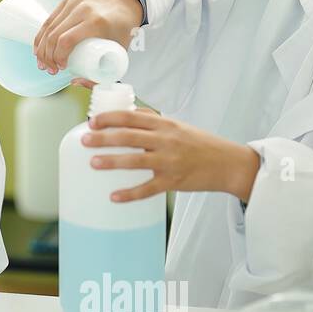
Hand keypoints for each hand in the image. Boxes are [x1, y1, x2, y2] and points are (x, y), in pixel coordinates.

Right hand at [33, 0, 142, 74]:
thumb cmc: (122, 30)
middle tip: (50, 70)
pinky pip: (49, 20)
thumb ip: (102, 73)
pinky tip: (40, 48)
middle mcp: (83, 9)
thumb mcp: (119, 53)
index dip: (58, 57)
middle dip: (47, 56)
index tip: (61, 68)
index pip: (67, 40)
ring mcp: (73, 2)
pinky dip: (42, 36)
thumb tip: (75, 81)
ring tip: (43, 63)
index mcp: (96, 21)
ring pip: (48, 27)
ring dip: (42, 48)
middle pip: (54, 35)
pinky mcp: (67, 0)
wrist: (123, 3)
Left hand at [82, 108, 260, 202]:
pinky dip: (129, 194)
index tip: (92, 121)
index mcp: (165, 124)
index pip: (132, 117)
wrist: (228, 164)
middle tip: (84, 140)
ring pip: (135, 161)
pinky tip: (114, 197)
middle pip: (129, 136)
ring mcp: (170, 162)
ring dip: (112, 161)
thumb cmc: (200, 144)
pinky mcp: (173, 181)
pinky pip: (148, 189)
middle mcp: (166, 140)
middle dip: (103, 138)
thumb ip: (153, 121)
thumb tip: (127, 115)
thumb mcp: (178, 126)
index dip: (109, 118)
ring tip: (92, 163)